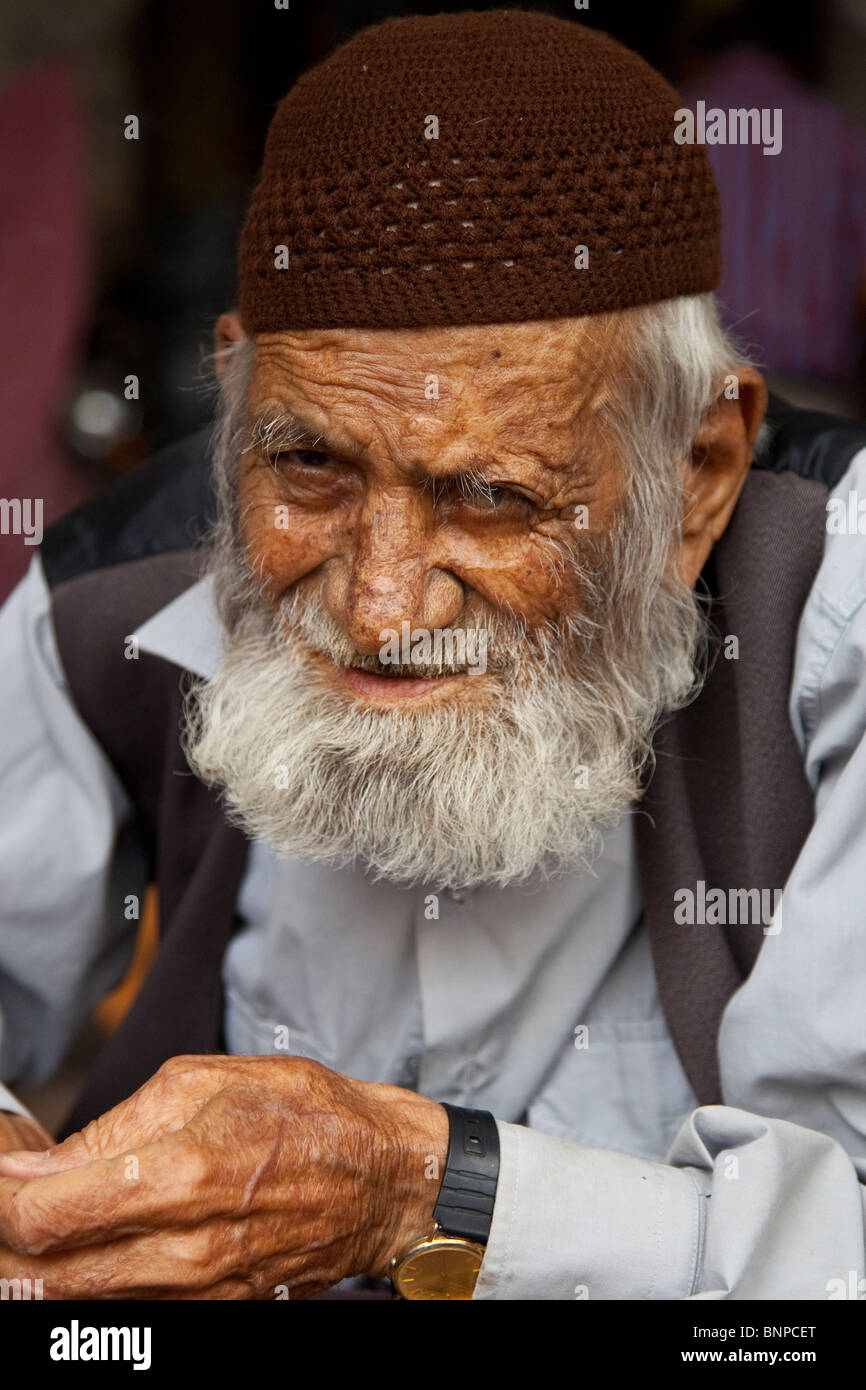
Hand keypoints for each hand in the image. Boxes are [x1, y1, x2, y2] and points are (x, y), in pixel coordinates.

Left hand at [0, 1054, 448, 1298]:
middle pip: (45, 1276)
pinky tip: (90, 1248)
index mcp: (180, 1172)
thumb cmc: (307, 1115)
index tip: (0, 1175)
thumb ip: (117, 1125)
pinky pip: (127, 1309)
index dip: (2, 1199)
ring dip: (39, 1269)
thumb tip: (42, 1166)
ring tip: (42, 1224)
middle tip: (9, 1205)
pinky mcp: (212, 1309)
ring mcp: (197, 1288)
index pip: (43, 1216)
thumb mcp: (208, 1082)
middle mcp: (182, 1246)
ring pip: (76, 1301)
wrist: (383, 1179)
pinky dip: (89, 1284)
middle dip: (8, 1244)